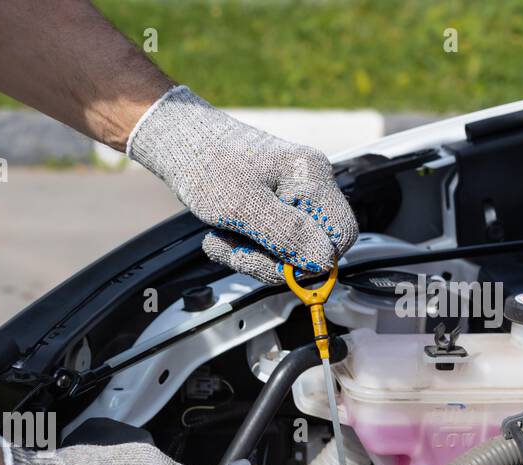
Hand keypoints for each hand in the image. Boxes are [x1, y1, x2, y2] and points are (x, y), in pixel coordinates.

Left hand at [128, 86, 357, 284]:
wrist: (180, 142)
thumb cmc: (206, 166)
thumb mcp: (241, 205)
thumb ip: (285, 232)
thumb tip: (322, 261)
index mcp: (311, 179)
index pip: (342, 234)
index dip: (313, 259)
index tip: (275, 263)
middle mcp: (309, 186)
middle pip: (312, 248)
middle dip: (271, 261)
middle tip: (235, 251)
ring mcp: (291, 196)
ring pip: (286, 252)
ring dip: (250, 256)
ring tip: (219, 239)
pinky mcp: (272, 206)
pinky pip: (268, 244)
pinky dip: (243, 248)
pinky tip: (220, 236)